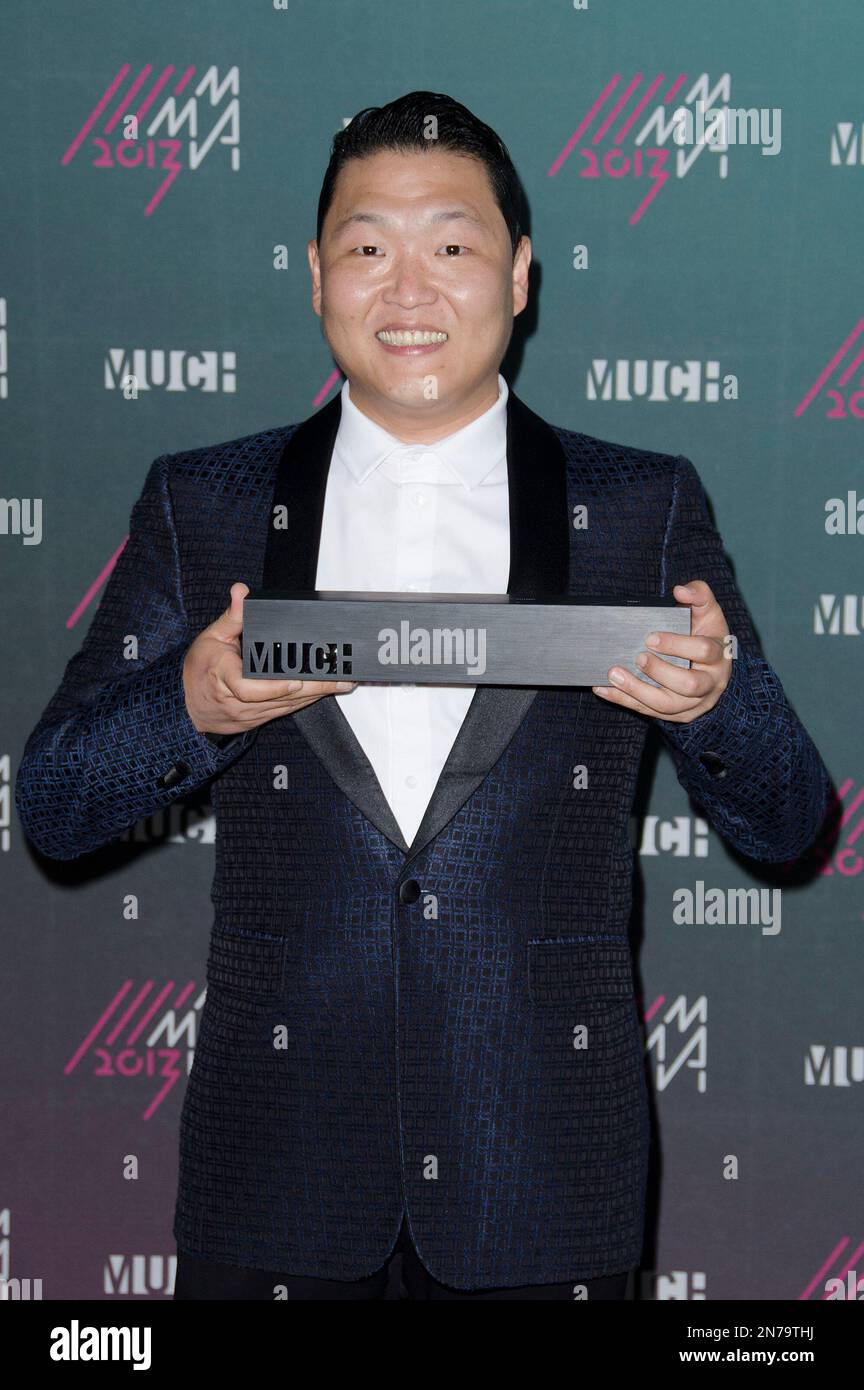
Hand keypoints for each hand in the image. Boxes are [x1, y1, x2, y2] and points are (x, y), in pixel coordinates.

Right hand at [182, 581, 356, 734]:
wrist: (188, 705)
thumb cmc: (200, 669)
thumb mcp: (211, 638)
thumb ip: (231, 616)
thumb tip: (240, 592)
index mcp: (224, 676)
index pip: (248, 689)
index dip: (274, 688)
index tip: (295, 683)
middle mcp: (238, 701)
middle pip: (280, 698)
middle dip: (313, 689)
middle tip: (340, 680)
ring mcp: (250, 714)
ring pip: (287, 707)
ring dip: (316, 696)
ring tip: (341, 684)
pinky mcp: (258, 719)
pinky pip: (285, 711)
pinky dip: (306, 702)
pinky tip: (324, 692)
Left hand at [591, 580, 732, 722]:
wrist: (714, 669)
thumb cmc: (706, 635)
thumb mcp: (709, 613)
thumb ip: (699, 595)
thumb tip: (680, 590)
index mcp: (718, 655)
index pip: (703, 651)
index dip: (677, 644)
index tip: (651, 637)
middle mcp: (710, 683)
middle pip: (688, 684)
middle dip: (659, 672)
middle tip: (638, 657)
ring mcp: (694, 703)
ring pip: (666, 704)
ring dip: (636, 691)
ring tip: (614, 674)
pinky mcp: (677, 714)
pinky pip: (648, 711)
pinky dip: (623, 700)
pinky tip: (604, 688)